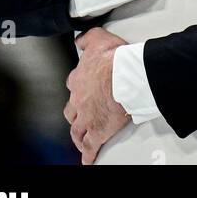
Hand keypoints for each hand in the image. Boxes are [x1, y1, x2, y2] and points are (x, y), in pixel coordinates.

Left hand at [65, 27, 129, 164]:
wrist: (124, 77)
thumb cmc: (114, 60)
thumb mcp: (98, 38)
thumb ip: (87, 38)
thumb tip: (80, 38)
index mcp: (79, 79)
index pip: (73, 84)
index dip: (77, 87)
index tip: (81, 89)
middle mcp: (79, 100)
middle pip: (71, 111)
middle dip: (75, 114)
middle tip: (79, 117)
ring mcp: (86, 117)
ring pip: (77, 131)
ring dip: (78, 136)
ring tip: (80, 140)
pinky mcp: (97, 132)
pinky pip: (89, 147)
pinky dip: (88, 155)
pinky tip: (87, 159)